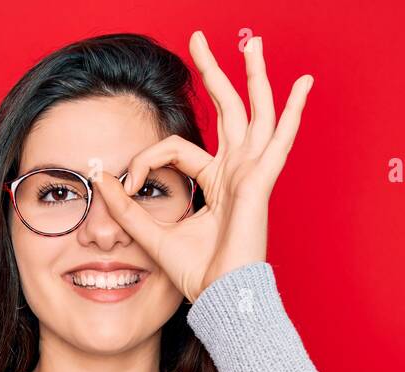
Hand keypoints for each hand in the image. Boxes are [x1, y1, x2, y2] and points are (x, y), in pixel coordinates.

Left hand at [91, 31, 312, 302]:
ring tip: (254, 44)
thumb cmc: (197, 275)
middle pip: (228, 111)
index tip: (122, 180)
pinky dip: (293, 112)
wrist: (221, 298)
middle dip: (215, 73)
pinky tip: (304, 85)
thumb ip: (127, 208)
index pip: (177, 148)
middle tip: (200, 39)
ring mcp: (251, 175)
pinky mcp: (259, 183)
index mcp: (216, 183)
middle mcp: (237, 173)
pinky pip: (278, 141)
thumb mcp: (151, 234)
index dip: (146, 158)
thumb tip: (100, 180)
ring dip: (253, 77)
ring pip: (255, 114)